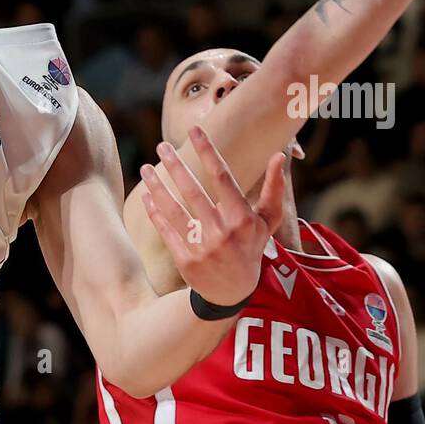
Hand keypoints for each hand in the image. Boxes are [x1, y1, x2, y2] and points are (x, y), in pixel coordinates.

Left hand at [140, 129, 284, 307]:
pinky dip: (155, 211)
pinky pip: (166, 229)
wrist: (232, 293)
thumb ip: (273, 189)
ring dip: (158, 186)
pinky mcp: (185, 260)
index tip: (195, 130)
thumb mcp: (267, 221)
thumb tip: (278, 155)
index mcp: (243, 219)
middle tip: (162, 145)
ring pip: (174, 209)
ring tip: (146, 168)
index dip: (208, 152)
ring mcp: (202, 248)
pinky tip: (147, 194)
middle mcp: (223, 233)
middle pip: (194, 191)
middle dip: (176, 165)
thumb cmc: (251, 247)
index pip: (223, 178)